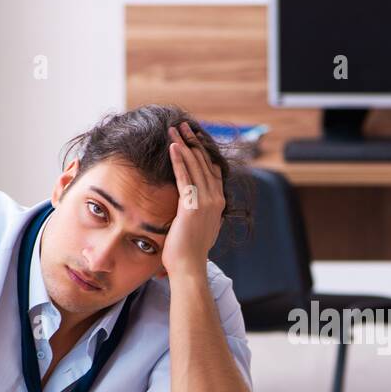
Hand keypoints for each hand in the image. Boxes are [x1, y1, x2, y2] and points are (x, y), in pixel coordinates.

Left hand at [162, 122, 223, 278]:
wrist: (189, 266)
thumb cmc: (189, 251)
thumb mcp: (200, 226)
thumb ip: (199, 212)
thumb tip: (193, 207)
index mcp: (218, 202)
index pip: (212, 169)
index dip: (203, 151)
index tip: (193, 137)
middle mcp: (216, 199)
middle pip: (204, 163)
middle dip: (192, 141)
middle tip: (182, 125)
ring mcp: (206, 202)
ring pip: (195, 166)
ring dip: (184, 145)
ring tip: (174, 129)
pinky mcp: (192, 206)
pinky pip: (184, 178)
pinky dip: (178, 160)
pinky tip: (172, 146)